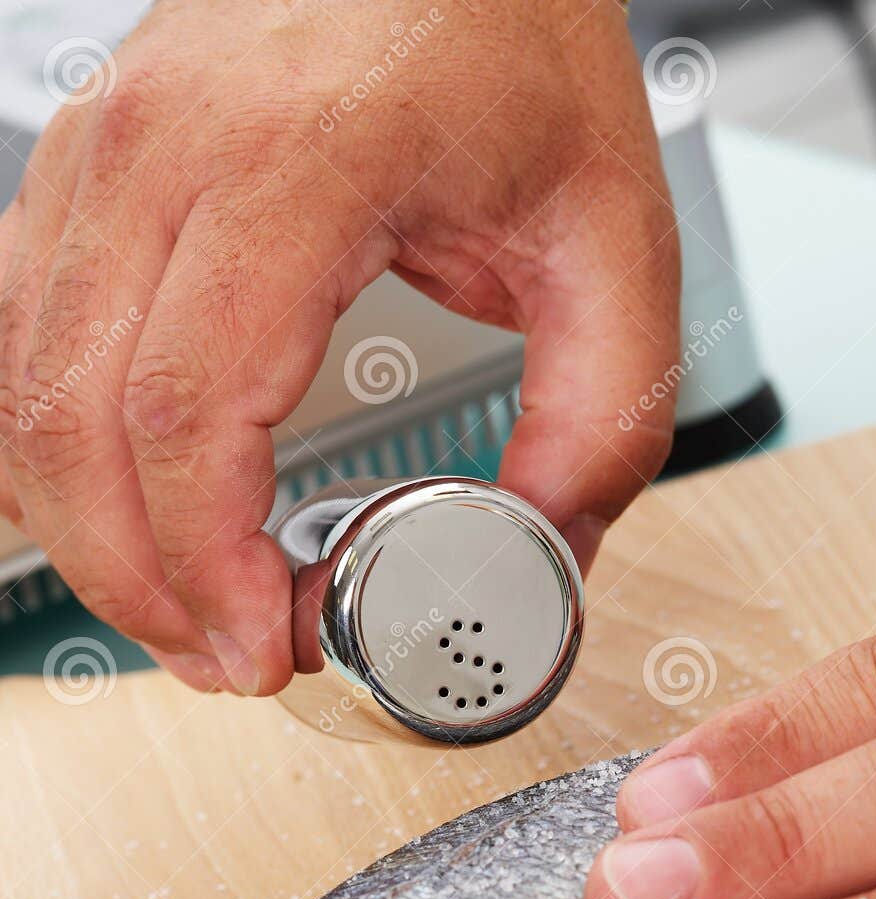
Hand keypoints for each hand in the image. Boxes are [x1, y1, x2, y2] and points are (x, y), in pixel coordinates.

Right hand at [0, 0, 677, 693]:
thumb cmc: (515, 38)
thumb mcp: (615, 234)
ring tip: (181, 610)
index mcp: (296, 161)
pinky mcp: (86, 166)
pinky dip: (50, 450)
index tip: (267, 645)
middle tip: (226, 659)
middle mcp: (164, 146)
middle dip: (139, 581)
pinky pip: (16, 334)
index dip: (206, 563)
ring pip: (21, 386)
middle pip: (75, 420)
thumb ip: (605, 416)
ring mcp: (102, 145)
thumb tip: (539, 555)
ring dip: (84, 531)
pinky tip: (117, 513)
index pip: (186, 408)